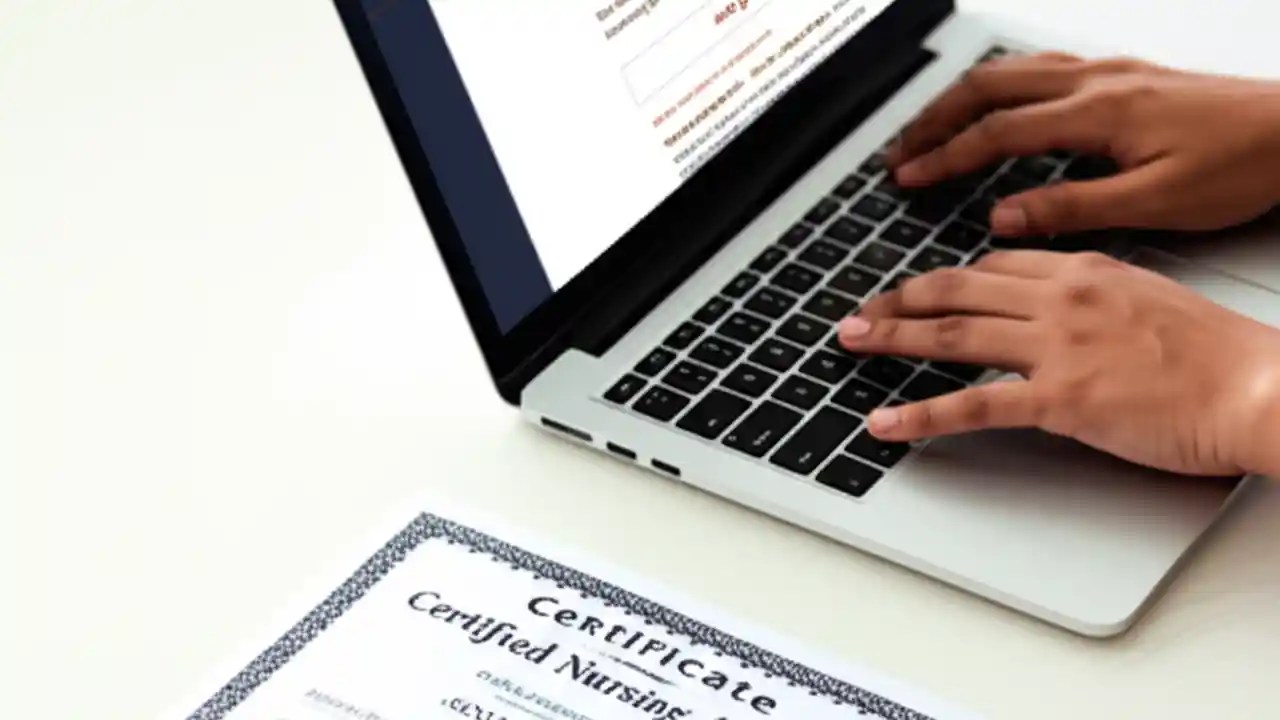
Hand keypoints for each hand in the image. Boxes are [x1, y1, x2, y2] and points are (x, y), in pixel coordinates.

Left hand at [837, 251, 1279, 476]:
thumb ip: (1096, 301)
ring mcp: (1056, 347)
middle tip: (859, 310)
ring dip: (892, 338)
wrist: (1258, 387)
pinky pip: (971, 404)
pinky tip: (887, 422)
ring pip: (952, 334)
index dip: (945, 278)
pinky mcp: (1059, 399)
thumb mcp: (1148, 302)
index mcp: (1084, 271)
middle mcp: (1061, 299)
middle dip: (899, 299)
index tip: (916, 289)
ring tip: (850, 344)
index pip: (994, 264)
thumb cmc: (1217, 355)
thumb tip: (1064, 316)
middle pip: (957, 290)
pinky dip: (920, 413)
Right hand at [888, 53, 1279, 236]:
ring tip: (930, 126)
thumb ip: (1071, 207)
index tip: (908, 177)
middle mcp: (1096, 81)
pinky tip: (997, 102)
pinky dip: (1001, 85)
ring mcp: (1109, 71)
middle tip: (900, 150)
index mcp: (1098, 113)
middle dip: (935, 119)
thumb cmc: (1242, 165)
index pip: (997, 132)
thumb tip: (1003, 215)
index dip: (945, 156)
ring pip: (1012, 70)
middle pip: (989, 86)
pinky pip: (1041, 68)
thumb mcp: (1156, 202)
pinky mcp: (1124, 74)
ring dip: (963, 98)